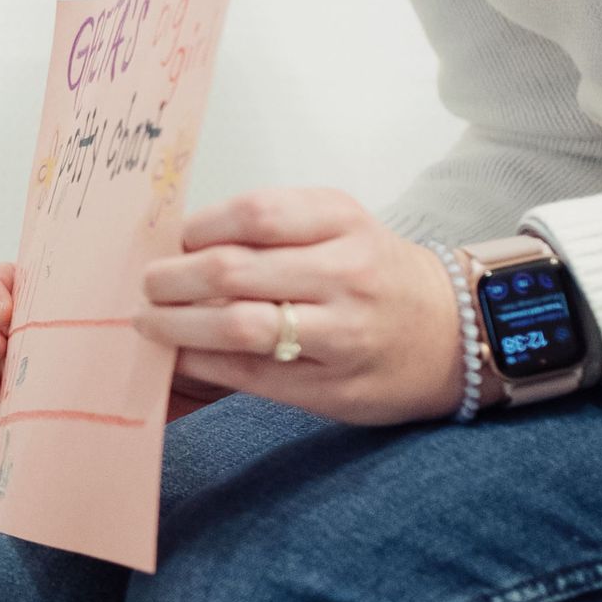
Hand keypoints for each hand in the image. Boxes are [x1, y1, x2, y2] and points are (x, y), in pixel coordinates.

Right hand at [0, 252, 226, 441]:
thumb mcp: (159, 282)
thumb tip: (142, 232)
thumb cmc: (176, 320)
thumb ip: (140, 257)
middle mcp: (34, 333)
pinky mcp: (42, 416)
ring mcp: (32, 376)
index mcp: (51, 294)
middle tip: (0, 344)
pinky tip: (0, 425)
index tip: (7, 309)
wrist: (204, 372)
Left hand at [136, 187, 464, 424]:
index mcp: (342, 220)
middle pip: (235, 271)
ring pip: (239, 327)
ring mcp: (341, 334)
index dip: (198, 228)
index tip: (174, 241)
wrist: (455, 333)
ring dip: (178, 325)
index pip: (254, 213)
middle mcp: (346, 274)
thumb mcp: (340, 227)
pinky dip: (201, 364)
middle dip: (172, 279)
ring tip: (150, 322)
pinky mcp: (332, 388)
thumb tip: (179, 243)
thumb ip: (273, 228)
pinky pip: (250, 374)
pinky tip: (179, 356)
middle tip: (146, 284)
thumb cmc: (376, 274)